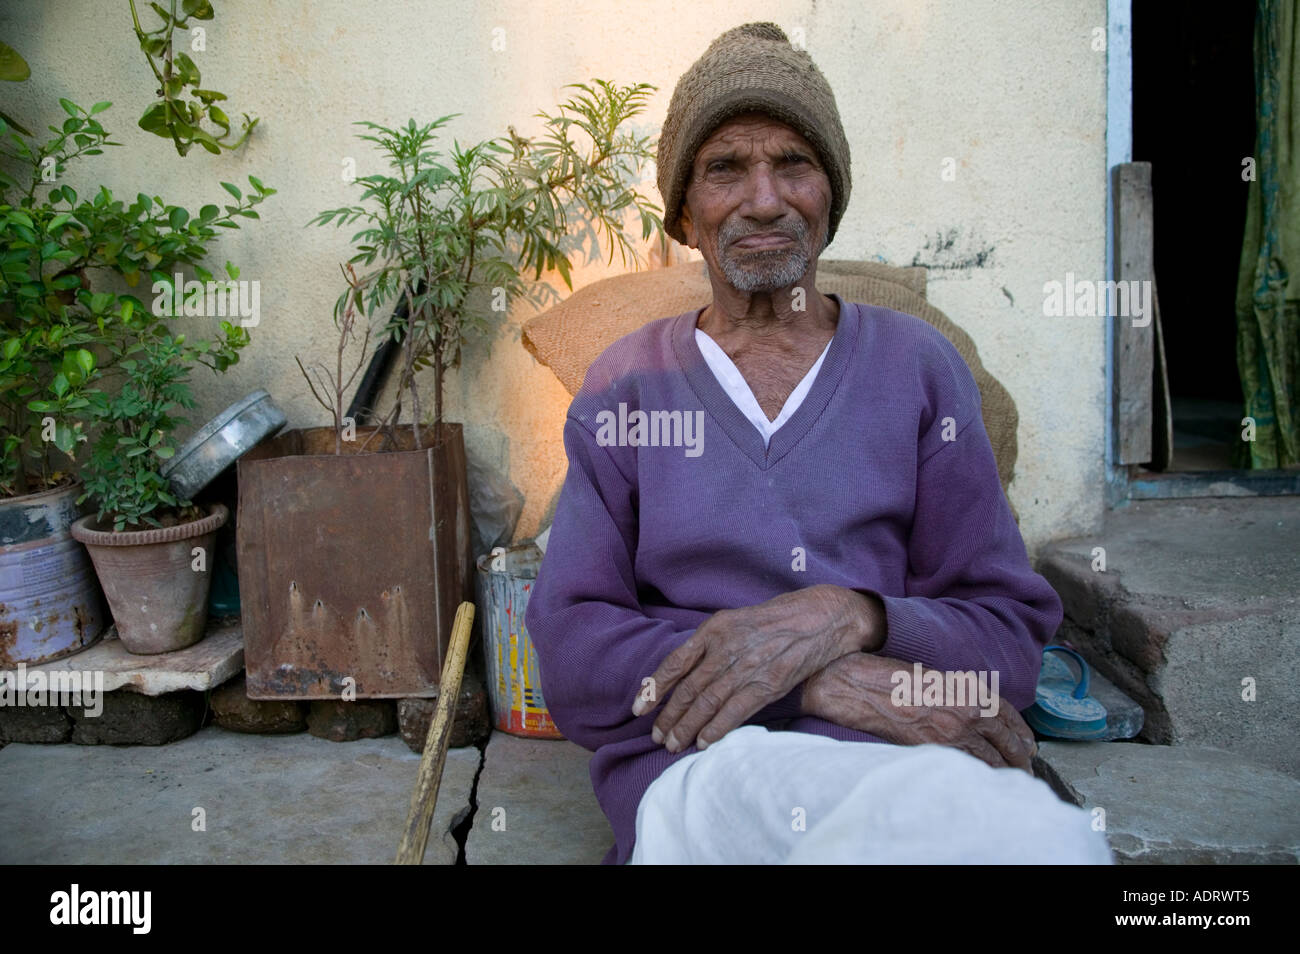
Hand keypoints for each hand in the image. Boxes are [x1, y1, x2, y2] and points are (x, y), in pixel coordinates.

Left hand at [633, 584, 884, 752]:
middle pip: (688, 689)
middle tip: (657, 737)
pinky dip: (716, 729)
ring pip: (707, 703)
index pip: (675, 662)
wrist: (819, 617)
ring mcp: (747, 666)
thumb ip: (711, 644)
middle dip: (669, 717)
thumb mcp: (736, 621)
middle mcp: (726, 647)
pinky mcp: (768, 683)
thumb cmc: (775, 620)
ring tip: (673, 745)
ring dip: (687, 728)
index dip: (654, 688)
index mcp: (714, 629)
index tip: (639, 708)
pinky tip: (703, 743)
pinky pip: (734, 711)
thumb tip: (686, 671)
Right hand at [803, 652, 1036, 770]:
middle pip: (1006, 741)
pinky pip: (965, 767)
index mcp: (968, 689)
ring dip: (1005, 770)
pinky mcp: (931, 750)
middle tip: (1027, 766)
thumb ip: (960, 695)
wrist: (858, 685)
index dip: (1021, 732)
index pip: (1008, 715)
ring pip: (990, 759)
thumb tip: (978, 714)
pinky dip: (978, 774)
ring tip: (1012, 778)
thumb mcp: (935, 678)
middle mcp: (966, 711)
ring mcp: (949, 733)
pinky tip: (982, 779)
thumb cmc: (891, 677)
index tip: (1028, 743)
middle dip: (1020, 756)